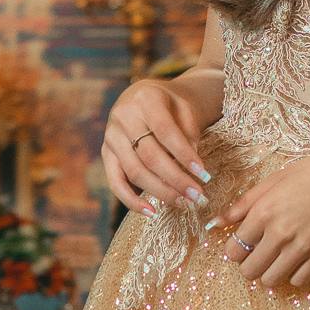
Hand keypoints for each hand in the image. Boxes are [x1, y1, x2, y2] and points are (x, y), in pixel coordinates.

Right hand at [102, 80, 210, 214]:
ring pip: (134, 171)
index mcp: (145, 98)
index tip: (204, 175)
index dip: (184, 156)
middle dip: (176, 180)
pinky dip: (131, 200)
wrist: (149, 97)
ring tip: (183, 203)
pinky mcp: (105, 153)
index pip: (165, 132)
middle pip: (149, 156)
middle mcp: (122, 116)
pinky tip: (151, 212)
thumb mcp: (186, 109)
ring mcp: (110, 136)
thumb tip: (192, 170)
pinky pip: (115, 181)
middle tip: (197, 197)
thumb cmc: (174, 105)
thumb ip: (189, 134)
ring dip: (160, 192)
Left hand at [213, 146, 309, 290]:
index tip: (242, 246)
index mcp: (264, 212)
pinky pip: (298, 281)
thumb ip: (244, 204)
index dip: (234, 250)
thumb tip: (216, 223)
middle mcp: (280, 233)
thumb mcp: (274, 180)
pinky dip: (294, 275)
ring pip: (271, 280)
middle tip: (258, 255)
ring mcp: (302, 247)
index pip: (234, 249)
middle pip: (249, 271)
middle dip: (249, 266)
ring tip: (276, 260)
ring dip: (269, 273)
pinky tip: (296, 261)